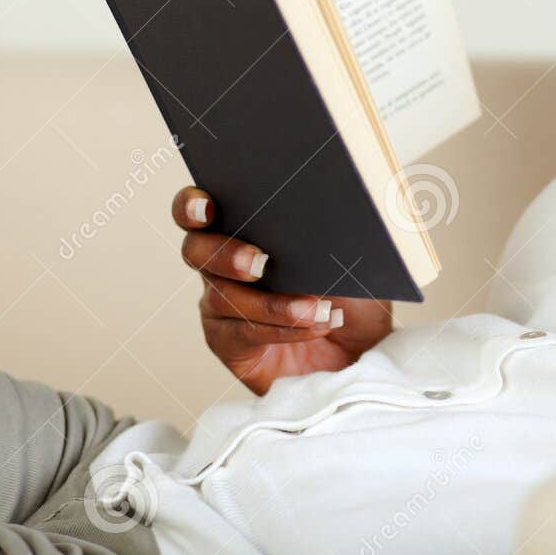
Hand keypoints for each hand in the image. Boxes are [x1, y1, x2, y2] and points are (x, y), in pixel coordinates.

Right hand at [172, 185, 392, 394]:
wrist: (363, 349)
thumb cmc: (350, 294)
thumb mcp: (347, 258)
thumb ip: (323, 235)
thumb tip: (323, 216)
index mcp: (244, 229)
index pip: (199, 210)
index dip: (192, 205)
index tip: (206, 206)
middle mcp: (221, 265)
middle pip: (196, 250)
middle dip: (225, 253)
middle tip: (261, 262)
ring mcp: (221, 306)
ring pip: (225, 297)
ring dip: (275, 303)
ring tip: (318, 307)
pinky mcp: (229, 343)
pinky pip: (244, 333)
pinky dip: (283, 329)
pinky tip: (315, 325)